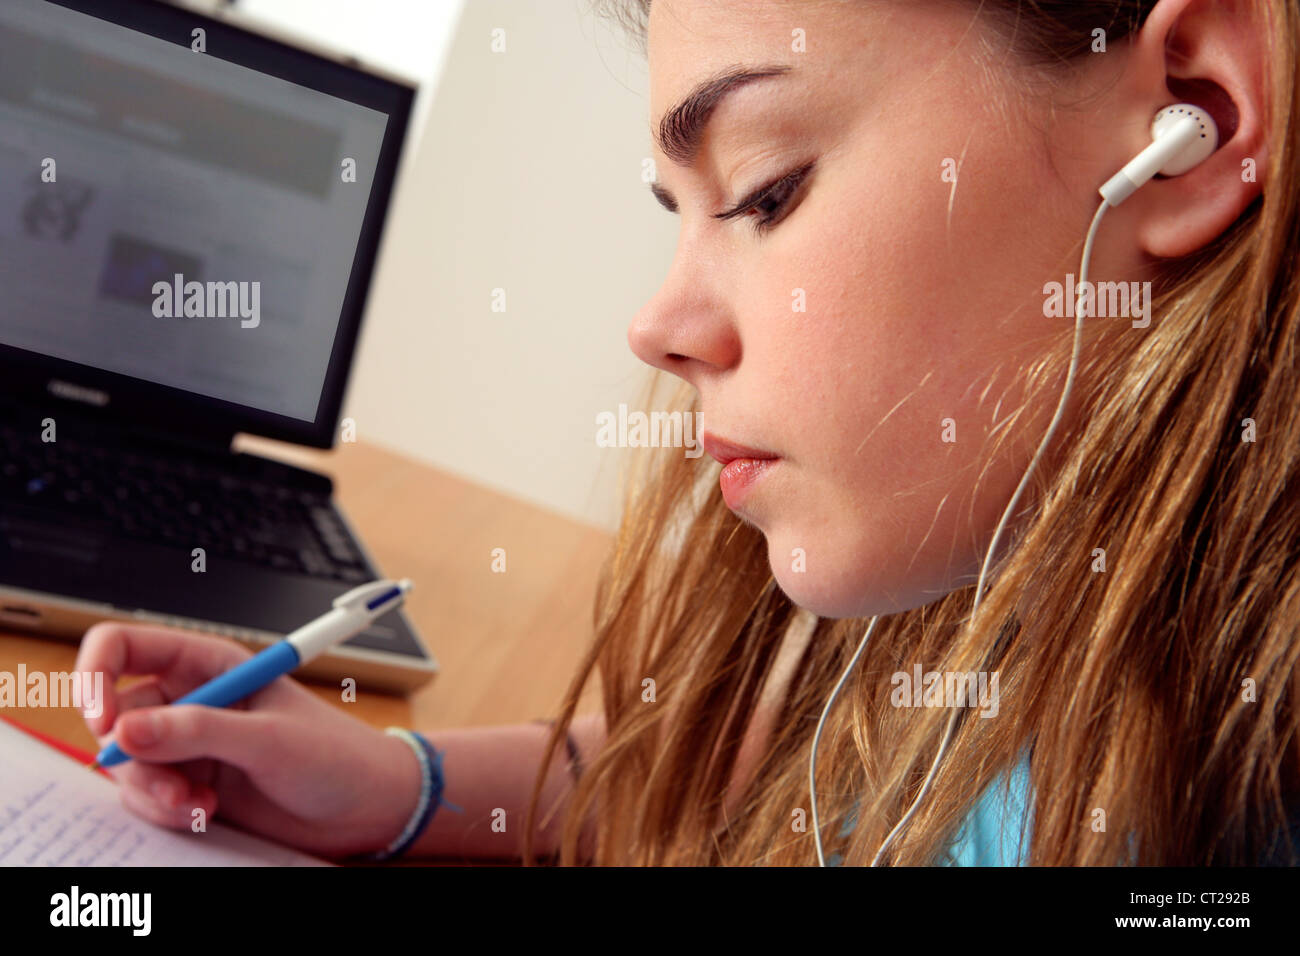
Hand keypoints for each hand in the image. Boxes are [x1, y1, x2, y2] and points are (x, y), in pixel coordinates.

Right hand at [75, 622, 421, 858]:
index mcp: (210, 664)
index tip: (104, 722)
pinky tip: (204, 814)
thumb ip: (198, 732)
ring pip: (126, 762)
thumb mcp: (269, 740)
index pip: (124, 647)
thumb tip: (125, 733)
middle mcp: (191, 699)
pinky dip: (163, 810)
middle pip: (116, 715)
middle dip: (130, 754)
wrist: (367, 808)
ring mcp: (188, 744)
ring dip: (150, 789)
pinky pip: (145, 796)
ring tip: (196, 805)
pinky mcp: (191, 785)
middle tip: (167, 784)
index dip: (97, 676)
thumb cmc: (335, 756)